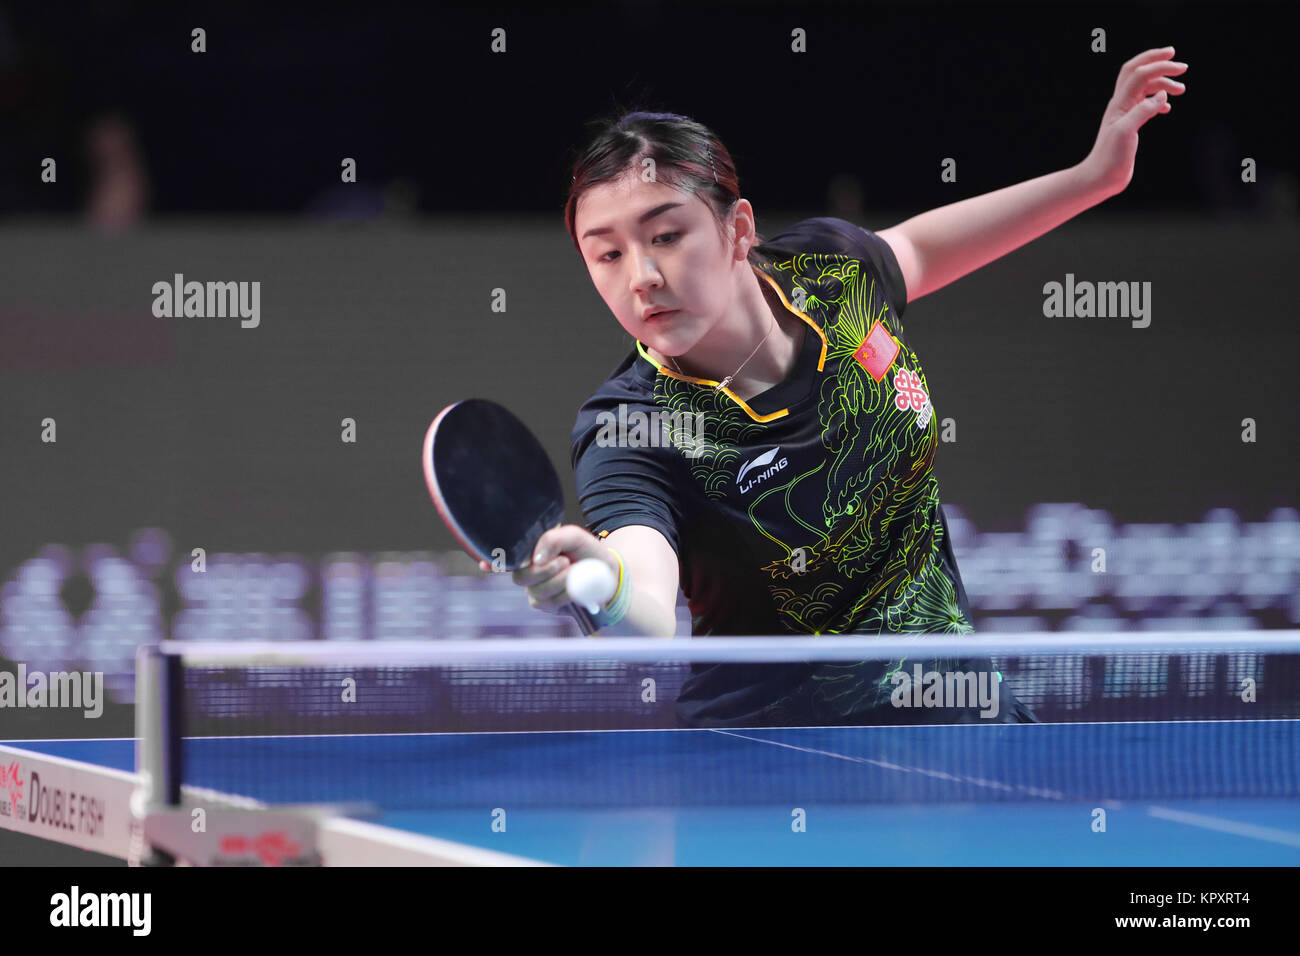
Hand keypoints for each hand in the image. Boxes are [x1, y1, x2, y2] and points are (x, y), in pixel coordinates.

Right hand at [476, 524, 619, 613]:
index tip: (486, 564)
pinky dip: (564, 594)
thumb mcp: (575, 536)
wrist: (606, 573)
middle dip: (543, 571)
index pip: (504, 555)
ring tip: (573, 571)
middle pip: (520, 576)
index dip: (491, 560)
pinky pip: (547, 602)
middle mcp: (527, 568)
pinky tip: (573, 587)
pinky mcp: (544, 604)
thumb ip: (553, 539)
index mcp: (531, 549)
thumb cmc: (587, 551)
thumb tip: (535, 558)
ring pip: (535, 590)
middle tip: (564, 561)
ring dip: (559, 581)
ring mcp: (533, 588)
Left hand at [1081, 46, 1187, 196]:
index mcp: (1120, 103)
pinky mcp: (1130, 126)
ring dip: (1163, 84)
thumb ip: (1143, 111)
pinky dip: (1158, 100)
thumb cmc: (1110, 158)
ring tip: (1182, 90)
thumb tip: (1162, 95)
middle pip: (1137, 72)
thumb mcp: (1126, 132)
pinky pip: (1144, 104)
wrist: (1101, 178)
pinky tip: (1168, 107)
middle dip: (1157, 63)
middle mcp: (1121, 105)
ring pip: (1144, 89)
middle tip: (1180, 65)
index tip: (1180, 67)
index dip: (1158, 65)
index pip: (1140, 74)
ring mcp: (1125, 115)